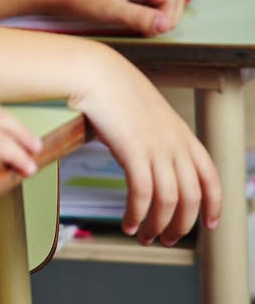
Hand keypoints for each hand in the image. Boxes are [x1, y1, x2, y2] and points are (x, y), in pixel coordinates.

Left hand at [49, 0, 186, 35]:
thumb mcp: (109, 11)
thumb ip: (140, 18)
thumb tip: (167, 24)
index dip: (170, 18)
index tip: (154, 33)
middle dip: (172, 13)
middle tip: (154, 32)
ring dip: (164, 9)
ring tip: (148, 26)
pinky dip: (152, 5)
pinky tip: (138, 18)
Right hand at [71, 46, 220, 245]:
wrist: (95, 71)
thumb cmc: (114, 90)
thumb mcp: (147, 113)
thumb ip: (156, 137)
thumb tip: (150, 164)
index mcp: (182, 132)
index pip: (210, 175)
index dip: (214, 204)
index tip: (209, 224)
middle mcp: (174, 141)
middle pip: (191, 197)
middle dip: (181, 225)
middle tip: (167, 239)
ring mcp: (156, 145)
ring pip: (168, 201)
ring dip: (158, 226)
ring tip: (144, 236)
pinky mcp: (134, 150)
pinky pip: (142, 194)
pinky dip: (137, 215)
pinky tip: (128, 222)